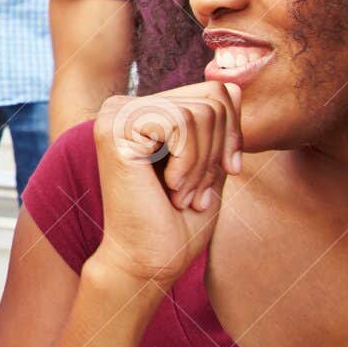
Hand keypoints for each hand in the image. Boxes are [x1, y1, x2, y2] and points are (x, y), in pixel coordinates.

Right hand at [90, 83, 241, 290]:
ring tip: (183, 194)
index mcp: (143, 113)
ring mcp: (116, 114)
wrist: (146, 262)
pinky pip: (181, 123)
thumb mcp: (209, 165)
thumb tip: (233, 84)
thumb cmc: (176, 223)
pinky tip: (169, 187)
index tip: (225, 174)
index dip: (232, 134)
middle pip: (211, 97)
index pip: (212, 93)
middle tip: (197, 192)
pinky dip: (189, 162)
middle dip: (219, 150)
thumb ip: (217, 128)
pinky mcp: (115, 127)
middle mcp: (124, 106)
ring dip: (204, 163)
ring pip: (200, 112)